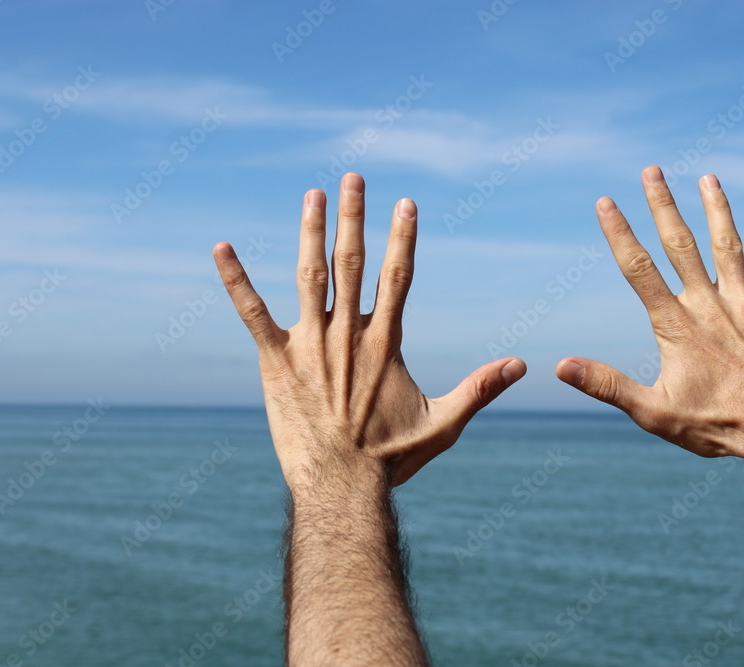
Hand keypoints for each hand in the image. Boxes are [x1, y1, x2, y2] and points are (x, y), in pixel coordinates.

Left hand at [214, 172, 525, 487]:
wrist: (341, 486)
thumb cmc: (391, 458)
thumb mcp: (444, 423)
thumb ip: (480, 388)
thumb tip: (522, 366)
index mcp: (386, 343)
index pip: (398, 277)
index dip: (402, 238)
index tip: (405, 204)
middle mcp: (349, 334)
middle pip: (353, 263)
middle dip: (354, 217)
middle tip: (353, 178)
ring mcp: (310, 344)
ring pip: (310, 276)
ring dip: (310, 232)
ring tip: (312, 195)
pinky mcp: (276, 361)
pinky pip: (252, 313)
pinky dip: (236, 280)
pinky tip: (221, 248)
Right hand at [557, 166, 743, 492]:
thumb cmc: (714, 424)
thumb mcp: (651, 411)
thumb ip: (607, 384)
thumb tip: (562, 366)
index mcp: (675, 324)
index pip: (639, 269)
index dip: (620, 233)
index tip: (606, 202)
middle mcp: (708, 306)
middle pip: (681, 245)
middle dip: (664, 206)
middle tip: (652, 171)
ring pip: (728, 248)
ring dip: (717, 211)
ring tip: (708, 179)